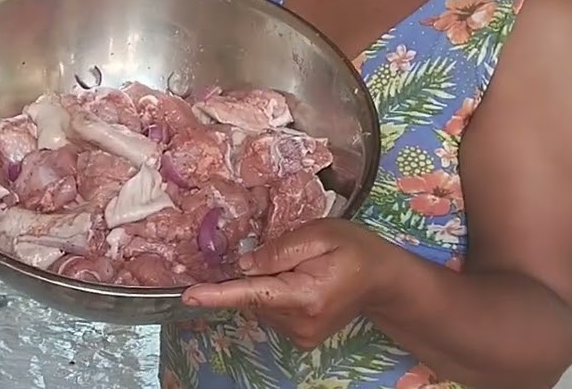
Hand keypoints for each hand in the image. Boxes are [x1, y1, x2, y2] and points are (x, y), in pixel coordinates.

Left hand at [181, 219, 390, 349]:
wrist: (382, 280)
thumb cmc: (355, 250)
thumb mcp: (320, 234)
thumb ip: (279, 250)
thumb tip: (244, 265)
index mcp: (305, 296)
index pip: (253, 294)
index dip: (218, 294)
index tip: (189, 296)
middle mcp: (299, 323)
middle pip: (253, 296)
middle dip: (259, 272)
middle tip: (293, 255)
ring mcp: (300, 335)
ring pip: (259, 303)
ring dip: (268, 283)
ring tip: (303, 268)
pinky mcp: (299, 338)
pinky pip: (270, 310)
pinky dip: (274, 293)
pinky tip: (299, 282)